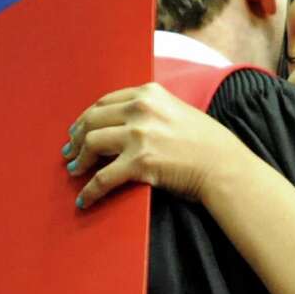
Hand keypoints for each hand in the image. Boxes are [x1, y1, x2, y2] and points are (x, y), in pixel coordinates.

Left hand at [63, 83, 245, 208]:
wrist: (224, 166)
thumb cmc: (205, 143)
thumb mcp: (177, 111)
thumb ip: (150, 110)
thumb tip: (121, 124)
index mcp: (149, 94)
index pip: (105, 102)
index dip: (86, 118)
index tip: (79, 130)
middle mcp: (141, 110)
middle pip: (93, 120)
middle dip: (77, 138)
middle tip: (70, 152)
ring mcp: (139, 135)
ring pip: (92, 144)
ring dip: (79, 160)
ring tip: (75, 171)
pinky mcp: (140, 163)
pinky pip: (103, 178)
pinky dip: (90, 191)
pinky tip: (84, 200)